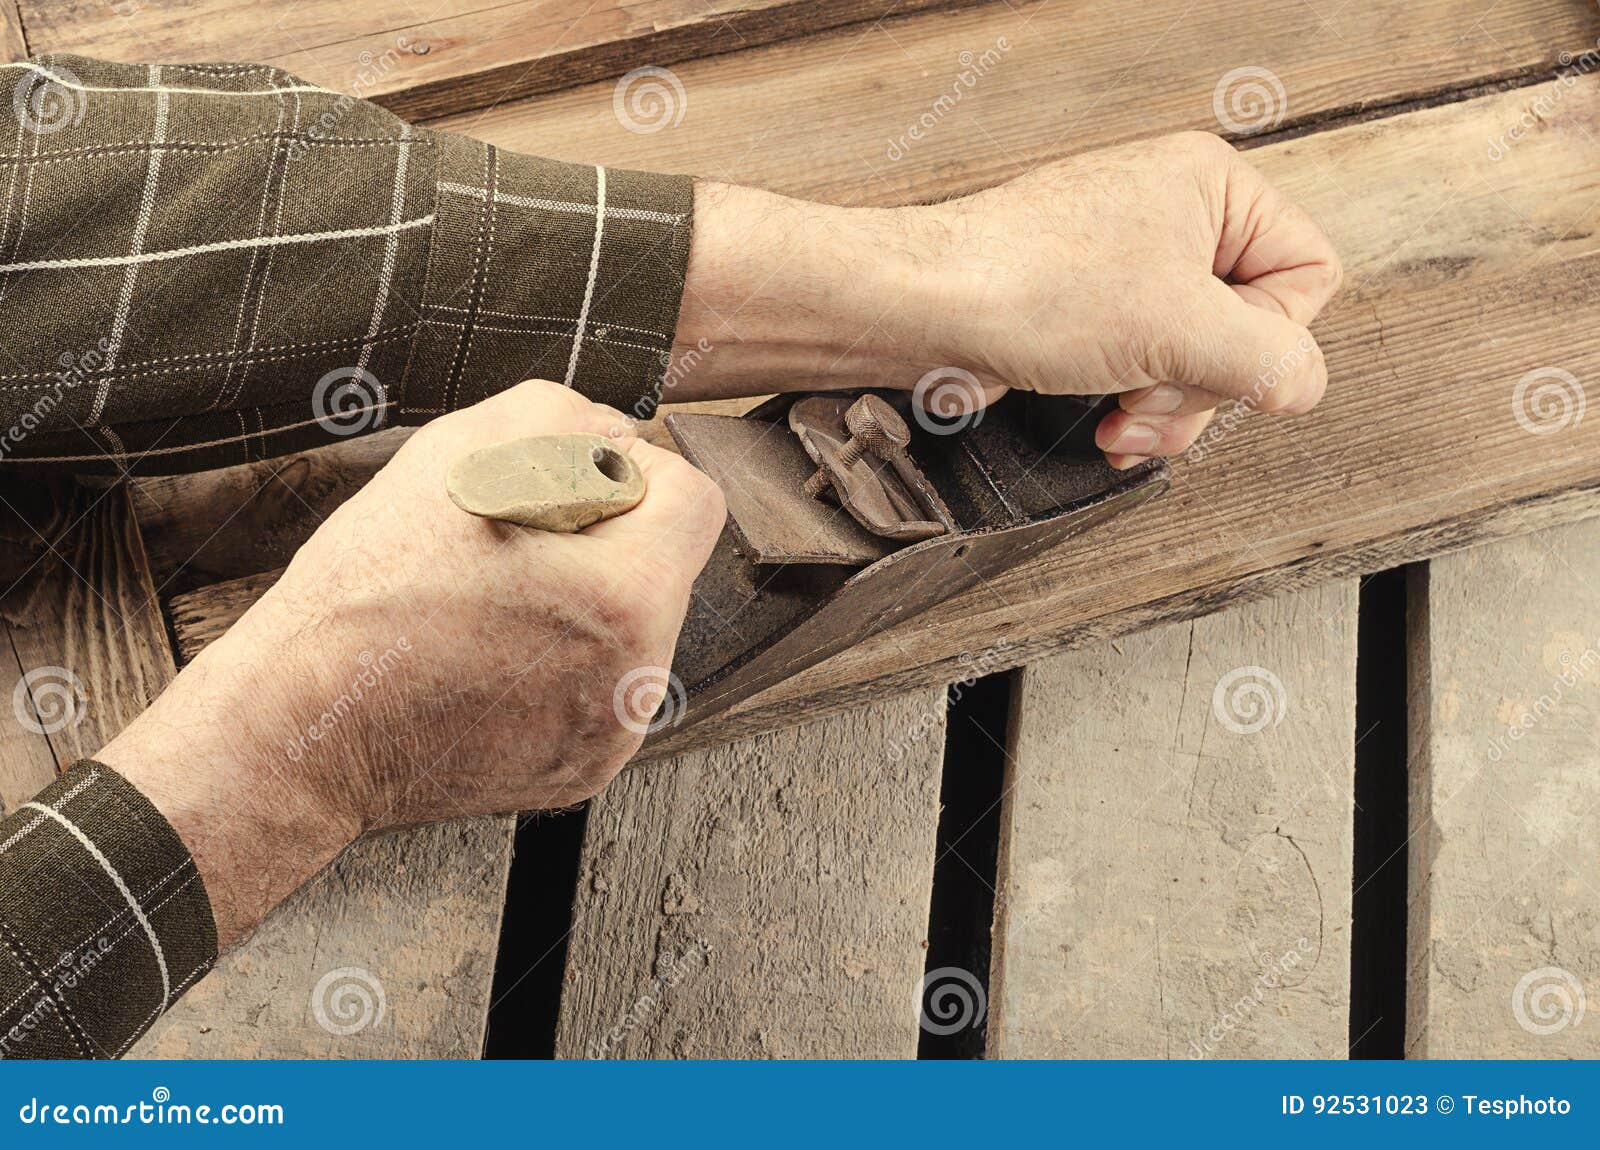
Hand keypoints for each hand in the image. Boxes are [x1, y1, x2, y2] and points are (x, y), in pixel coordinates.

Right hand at [102, 380, 725, 946]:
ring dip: (580, 597)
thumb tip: (614, 439)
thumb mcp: (459, 453)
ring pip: (631, 627)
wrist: (298, 734)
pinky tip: (484, 655)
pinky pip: (599, 686)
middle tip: (510, 541)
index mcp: (628, 600)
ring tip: (486, 602)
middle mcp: (640, 679)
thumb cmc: (364, 600)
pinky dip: (558, 660)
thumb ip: (566, 422)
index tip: (571, 480)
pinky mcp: (581, 769)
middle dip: (603, 536)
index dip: (634, 469)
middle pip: (664, 566)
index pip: (693, 499)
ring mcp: (614, 734)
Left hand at [667, 132, 1340, 466]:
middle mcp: (1173, 213)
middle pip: (1250, 325)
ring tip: (1123, 421)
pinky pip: (1146, 364)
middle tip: (1154, 403)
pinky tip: (1104, 423)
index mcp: (1212, 186)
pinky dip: (1133, 403)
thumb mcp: (1182, 330)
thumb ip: (1268, 360)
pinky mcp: (1087, 305)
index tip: (1219, 367)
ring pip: (1198, 356)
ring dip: (1167, 408)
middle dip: (1203, 386)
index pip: (1307, 272)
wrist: (925, 309)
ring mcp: (1127, 261)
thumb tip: (1303, 385)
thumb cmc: (1031, 289)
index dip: (1271, 338)